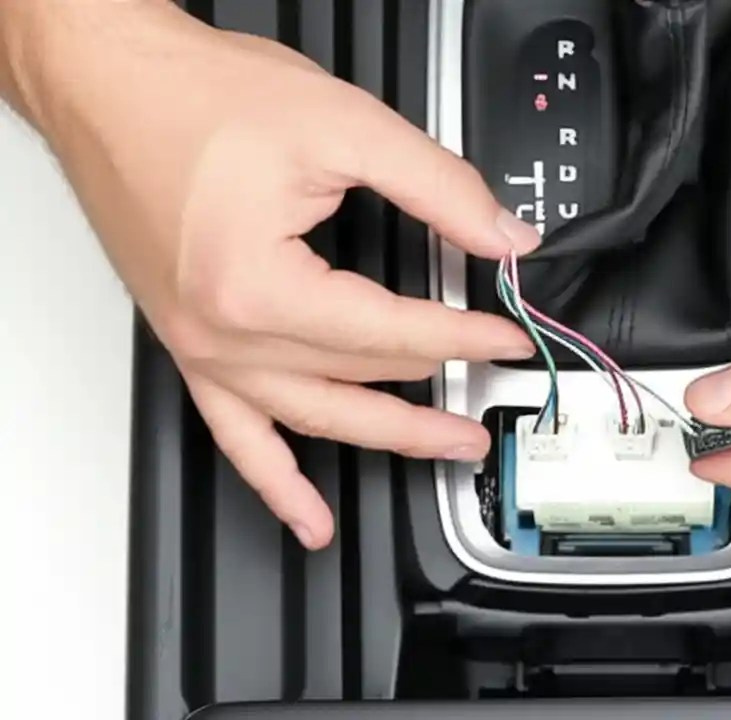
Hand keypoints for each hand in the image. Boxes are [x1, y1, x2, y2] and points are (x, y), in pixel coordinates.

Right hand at [29, 3, 540, 547]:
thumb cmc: (191, 97)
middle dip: (439, 379)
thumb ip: (438, 187)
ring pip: (313, 420)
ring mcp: (203, 349)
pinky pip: (237, 437)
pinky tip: (308, 518)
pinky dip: (277, 482)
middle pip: (361, 378)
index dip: (466, 334)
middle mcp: (225, 334)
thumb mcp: (342, 127)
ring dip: (387, 439)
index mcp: (261, 287)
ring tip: (447, 449)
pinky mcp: (191, 345)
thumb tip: (501, 235)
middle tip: (494, 386)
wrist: (105, 84)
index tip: (508, 333)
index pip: (396, 332)